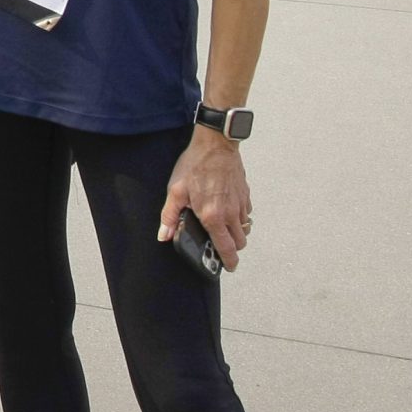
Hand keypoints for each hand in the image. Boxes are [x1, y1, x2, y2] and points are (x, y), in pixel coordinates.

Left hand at [159, 127, 251, 270]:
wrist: (216, 144)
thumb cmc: (194, 166)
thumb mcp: (176, 191)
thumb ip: (170, 217)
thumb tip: (164, 236)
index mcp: (213, 216)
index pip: (226, 248)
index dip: (229, 261)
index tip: (229, 267)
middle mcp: (231, 214)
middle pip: (240, 242)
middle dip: (233, 248)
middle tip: (221, 245)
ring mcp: (240, 204)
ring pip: (245, 228)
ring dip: (237, 233)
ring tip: (223, 227)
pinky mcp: (245, 194)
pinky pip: (246, 213)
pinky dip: (240, 217)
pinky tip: (227, 209)